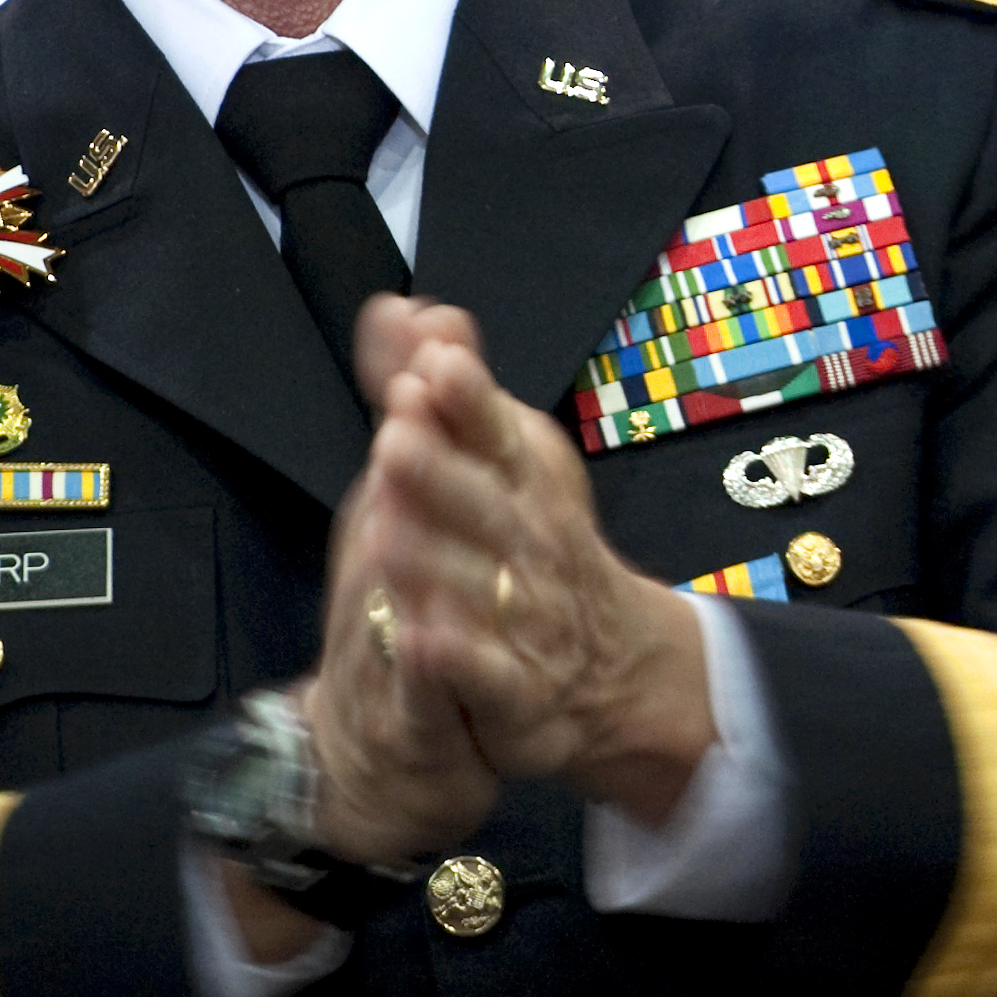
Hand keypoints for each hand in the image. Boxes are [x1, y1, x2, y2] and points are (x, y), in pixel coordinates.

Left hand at [312, 298, 714, 850]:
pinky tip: (420, 639)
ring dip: (435, 559)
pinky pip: (487, 674)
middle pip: (487, 504)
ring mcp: (529, 615)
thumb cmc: (536, 544)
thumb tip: (413, 310)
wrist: (611, 664)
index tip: (437, 363)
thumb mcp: (503, 459)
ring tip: (385, 532)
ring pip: (480, 586)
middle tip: (396, 436)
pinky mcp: (517, 686)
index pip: (499, 433)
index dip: (470, 401)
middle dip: (444, 472)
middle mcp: (534, 540)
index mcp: (528, 478)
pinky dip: (456, 660)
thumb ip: (449, 391)